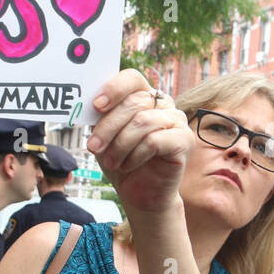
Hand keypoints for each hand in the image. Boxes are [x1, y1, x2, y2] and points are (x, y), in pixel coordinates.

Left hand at [87, 69, 192, 214]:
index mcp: (143, 96)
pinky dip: (135, 155)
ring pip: (143, 121)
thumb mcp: (105, 137)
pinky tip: (128, 165)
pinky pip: (154, 141)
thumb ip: (101, 118)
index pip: (132, 78)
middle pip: (134, 102)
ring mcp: (177, 120)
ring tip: (112, 161)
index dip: (113, 89)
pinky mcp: (185, 140)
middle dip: (108, 126)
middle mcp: (163, 104)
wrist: (140, 194)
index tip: (96, 106)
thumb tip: (89, 103)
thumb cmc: (121, 162)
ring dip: (120, 144)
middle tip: (94, 147)